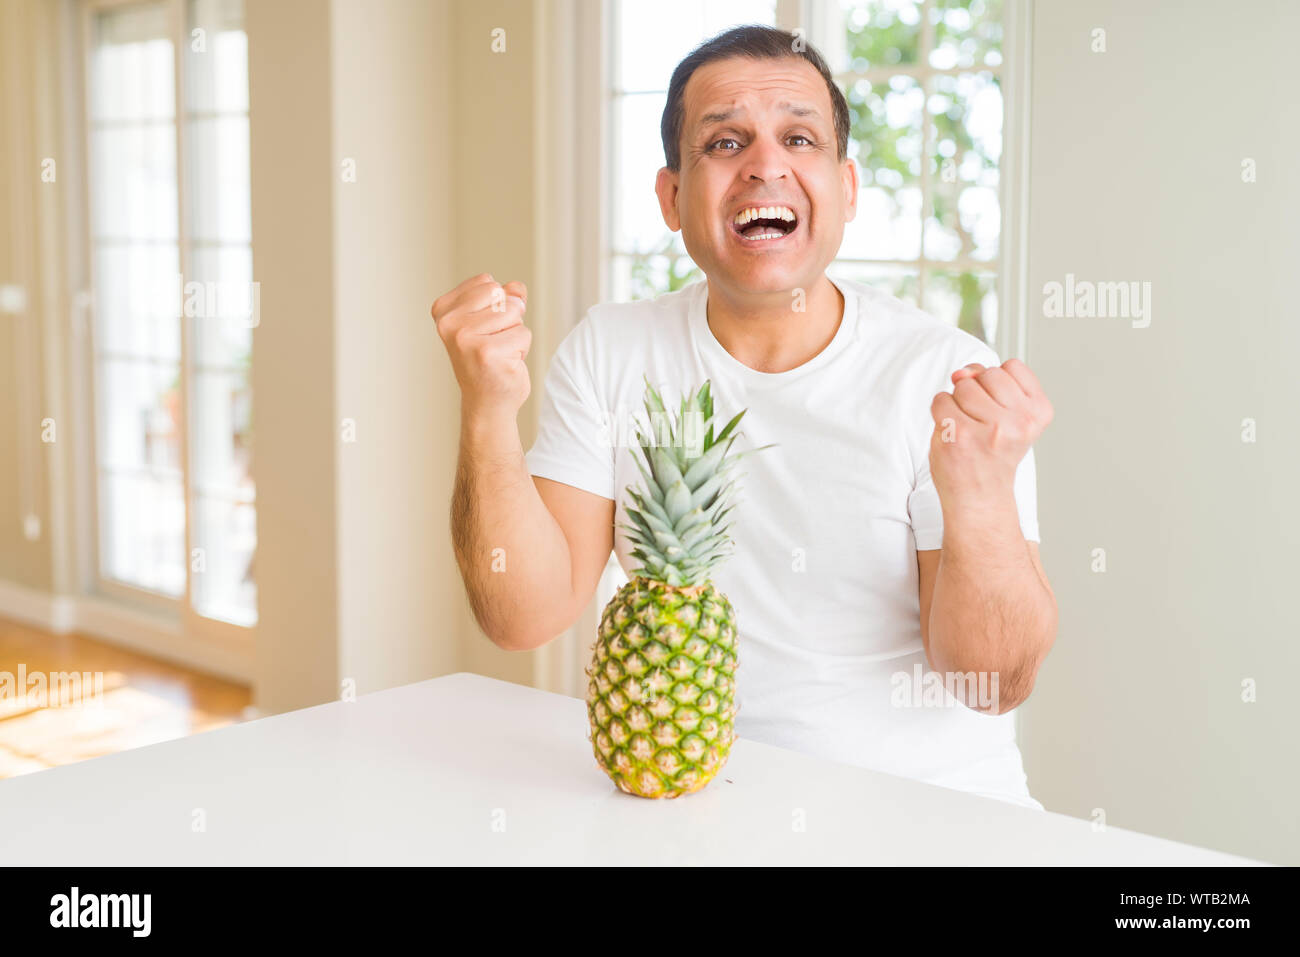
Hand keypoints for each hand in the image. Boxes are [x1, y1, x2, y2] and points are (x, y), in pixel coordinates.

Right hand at [432, 273, 531, 416]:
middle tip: (494, 343)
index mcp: (444, 310)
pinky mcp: (487, 352)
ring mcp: (465, 338)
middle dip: (509, 318)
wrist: (487, 403)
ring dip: (515, 335)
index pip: (487, 282)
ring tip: (500, 353)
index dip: (496, 305)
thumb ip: (505, 297)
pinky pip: (523, 334)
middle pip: (502, 295)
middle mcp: (449, 323)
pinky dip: (521, 350)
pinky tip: (505, 364)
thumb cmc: (489, 361)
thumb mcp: (493, 321)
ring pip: (514, 313)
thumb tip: (516, 287)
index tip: (483, 330)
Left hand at [929, 358, 1052, 507]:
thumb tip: (962, 372)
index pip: (1011, 366)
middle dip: (977, 391)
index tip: (999, 409)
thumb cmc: (992, 457)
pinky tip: (953, 433)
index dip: (997, 384)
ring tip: (968, 428)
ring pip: (963, 385)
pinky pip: (941, 400)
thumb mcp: (1010, 415)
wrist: (980, 497)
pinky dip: (941, 413)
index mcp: (1039, 412)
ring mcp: (989, 428)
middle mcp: (1019, 421)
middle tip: (981, 421)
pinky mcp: (959, 435)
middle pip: (986, 373)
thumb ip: (991, 384)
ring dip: (958, 403)